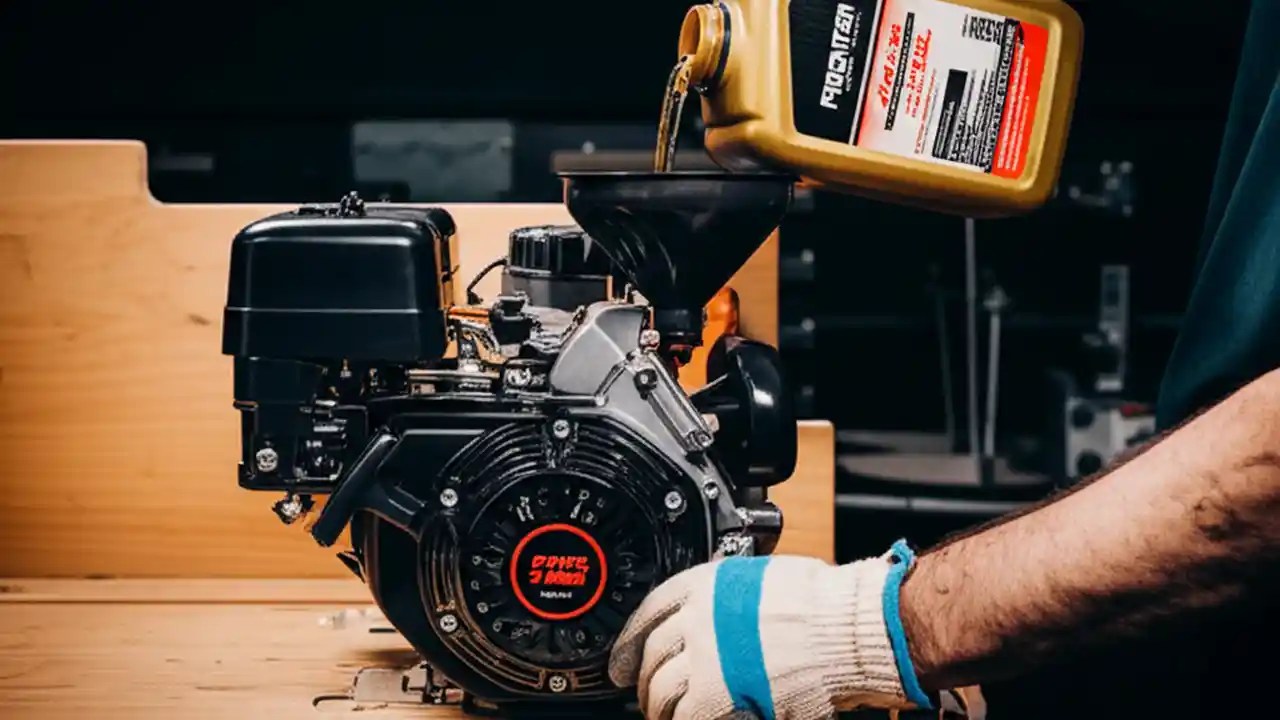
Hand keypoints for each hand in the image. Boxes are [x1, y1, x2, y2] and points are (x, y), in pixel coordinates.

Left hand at [609, 553, 920, 719]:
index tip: (621, 659)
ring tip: (662, 716)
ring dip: (657, 707)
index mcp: (706, 584)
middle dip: (644, 680)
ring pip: (660, 688)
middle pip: (652, 655)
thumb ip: (731, 598)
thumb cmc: (820, 602)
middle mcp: (698, 617)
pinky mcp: (717, 692)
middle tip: (645, 695)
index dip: (629, 640)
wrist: (843, 628)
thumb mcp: (762, 580)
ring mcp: (705, 655)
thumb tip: (719, 617)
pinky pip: (685, 715)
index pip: (649, 612)